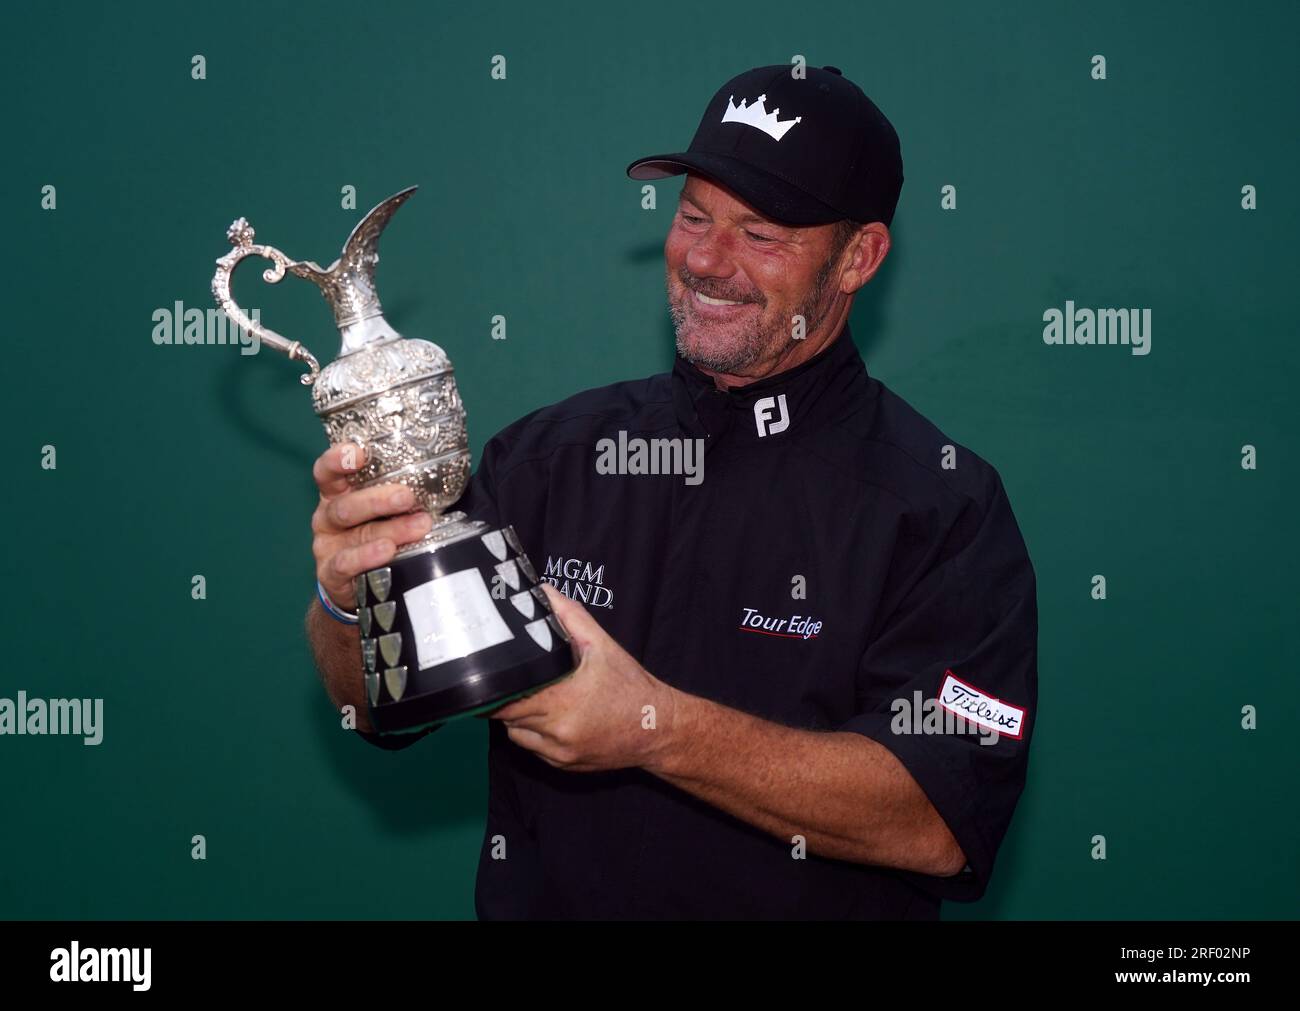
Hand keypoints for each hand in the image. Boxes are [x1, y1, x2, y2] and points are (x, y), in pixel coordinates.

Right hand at [310, 443, 432, 610]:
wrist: (356, 582)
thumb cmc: (375, 533)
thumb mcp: (382, 511)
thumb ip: (399, 493)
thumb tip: (444, 476)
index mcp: (337, 494)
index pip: (328, 472)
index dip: (339, 460)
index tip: (361, 453)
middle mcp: (328, 517)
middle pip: (345, 504)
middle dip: (377, 499)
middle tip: (407, 497)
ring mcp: (326, 546)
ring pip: (355, 533)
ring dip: (389, 529)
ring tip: (417, 526)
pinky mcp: (330, 573)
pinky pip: (347, 563)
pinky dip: (368, 556)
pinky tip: (388, 551)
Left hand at [488, 584, 677, 771]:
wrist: (658, 728)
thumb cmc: (632, 686)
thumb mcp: (603, 646)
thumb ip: (571, 616)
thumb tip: (544, 592)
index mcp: (563, 700)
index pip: (507, 700)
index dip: (496, 687)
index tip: (492, 674)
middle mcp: (558, 731)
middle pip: (507, 717)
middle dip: (506, 699)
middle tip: (514, 681)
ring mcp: (560, 752)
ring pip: (517, 735)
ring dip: (517, 718)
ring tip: (533, 698)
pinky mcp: (564, 765)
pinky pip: (534, 749)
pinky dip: (535, 734)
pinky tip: (551, 717)